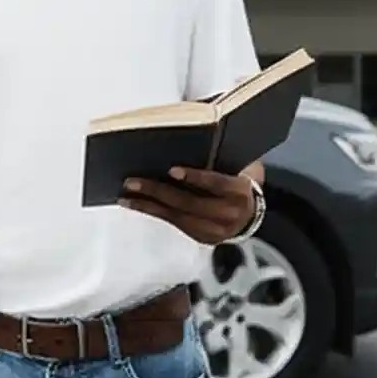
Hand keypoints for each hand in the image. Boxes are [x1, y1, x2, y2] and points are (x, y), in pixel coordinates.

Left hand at [118, 162, 261, 244]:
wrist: (251, 214)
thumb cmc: (238, 181)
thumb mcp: (237, 166)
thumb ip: (220, 157)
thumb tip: (187, 139)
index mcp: (240, 191)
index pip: (216, 183)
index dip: (195, 177)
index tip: (171, 170)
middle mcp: (229, 213)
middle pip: (189, 202)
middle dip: (158, 191)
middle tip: (131, 182)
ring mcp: (215, 230)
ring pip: (177, 216)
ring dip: (147, 204)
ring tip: (125, 195)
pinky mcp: (202, 237)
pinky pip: (173, 223)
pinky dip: (152, 211)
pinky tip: (134, 203)